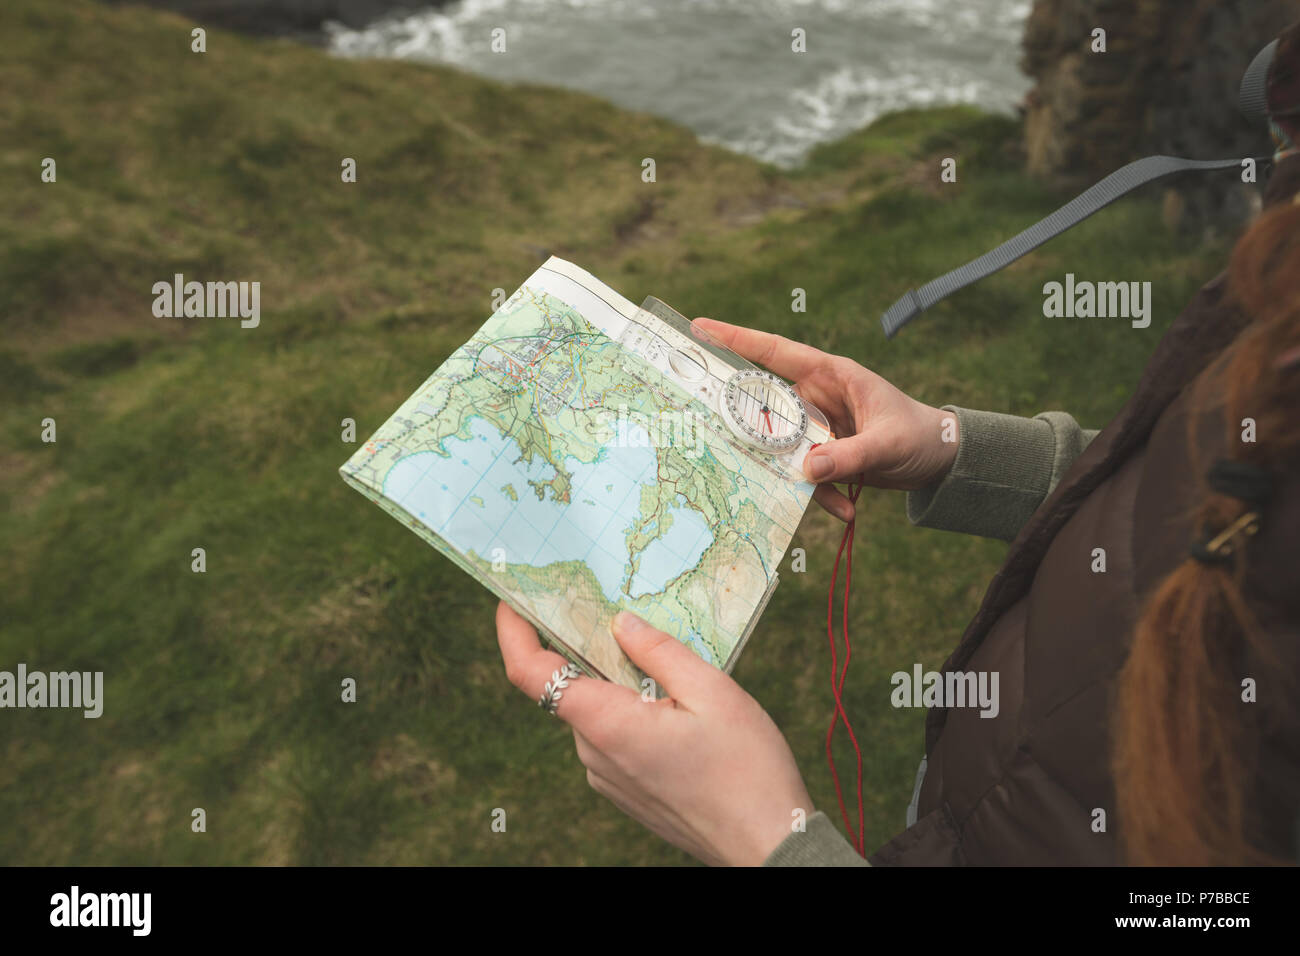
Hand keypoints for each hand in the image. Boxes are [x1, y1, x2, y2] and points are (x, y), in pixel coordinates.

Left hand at [496, 602, 813, 865]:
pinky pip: (613, 738)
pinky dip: (631, 712)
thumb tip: (620, 623)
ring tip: (675, 673)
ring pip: (596, 712)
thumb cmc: (747, 769)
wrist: (770, 845)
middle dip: (592, 651)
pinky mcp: (625, 792)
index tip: (514, 599)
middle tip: (627, 616)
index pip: (530, 673)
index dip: (513, 631)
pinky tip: (678, 711)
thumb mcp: (712, 691)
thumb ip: (659, 651)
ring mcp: (607, 778)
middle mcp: (594, 753)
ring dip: (620, 684)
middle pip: (570, 687)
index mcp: (606, 723)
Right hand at [693, 316, 958, 521]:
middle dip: (745, 423)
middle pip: (765, 404)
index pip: (775, 352)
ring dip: (790, 474)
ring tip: (815, 493)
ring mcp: (816, 428)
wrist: (940, 459)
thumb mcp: (887, 443)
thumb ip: (849, 455)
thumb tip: (807, 469)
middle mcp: (816, 397)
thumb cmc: (918, 435)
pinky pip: (806, 475)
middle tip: (716, 434)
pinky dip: (821, 495)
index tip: (698, 328)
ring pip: (782, 448)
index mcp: (830, 374)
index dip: (736, 338)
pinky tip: (847, 511)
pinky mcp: (822, 455)